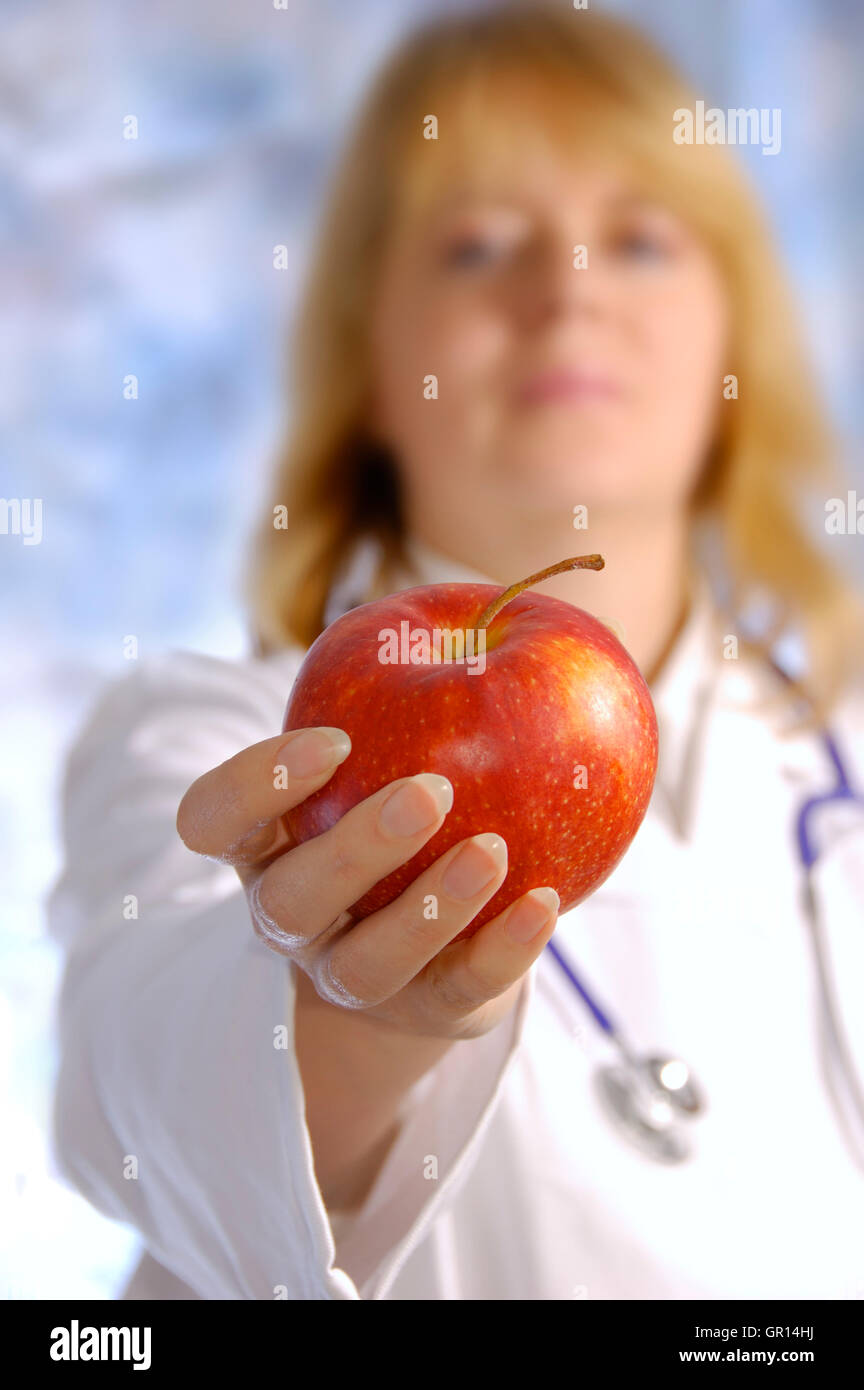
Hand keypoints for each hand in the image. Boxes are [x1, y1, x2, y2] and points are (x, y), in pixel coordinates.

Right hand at [176, 725, 558, 1039]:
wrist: (438, 945)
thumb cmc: (408, 818)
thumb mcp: (390, 755)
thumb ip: (411, 691)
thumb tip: (492, 604)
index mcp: (266, 845)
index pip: (212, 820)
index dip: (256, 785)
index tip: (333, 741)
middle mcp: (293, 917)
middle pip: (290, 899)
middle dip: (354, 848)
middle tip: (428, 792)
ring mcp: (351, 975)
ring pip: (365, 964)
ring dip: (428, 909)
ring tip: (494, 851)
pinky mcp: (426, 1013)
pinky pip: (458, 992)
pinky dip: (502, 950)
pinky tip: (545, 903)